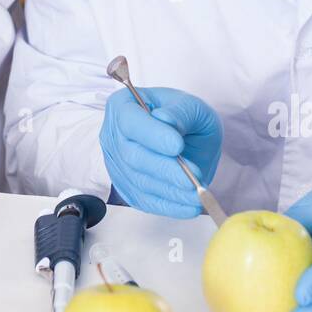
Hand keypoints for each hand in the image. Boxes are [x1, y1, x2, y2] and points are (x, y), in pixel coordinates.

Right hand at [100, 86, 222, 218]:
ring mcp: (116, 162)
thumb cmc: (184, 117)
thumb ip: (180, 111)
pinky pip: (143, 200)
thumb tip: (166, 120)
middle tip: (192, 179)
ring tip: (197, 194)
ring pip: (138, 181)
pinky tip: (189, 206)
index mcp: (123, 105)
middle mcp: (113, 134)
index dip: (152, 135)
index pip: (130, 121)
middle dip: (165, 170)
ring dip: (170, 191)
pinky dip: (168, 206)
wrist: (184, 137)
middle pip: (132, 156)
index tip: (177, 145)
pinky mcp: (126, 186)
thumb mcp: (190, 105)